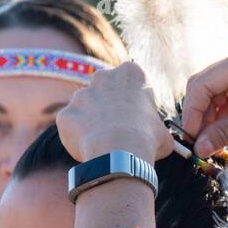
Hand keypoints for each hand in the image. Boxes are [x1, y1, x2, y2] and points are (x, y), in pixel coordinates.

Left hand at [56, 62, 171, 163]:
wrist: (119, 154)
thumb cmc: (146, 140)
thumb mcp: (162, 131)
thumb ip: (154, 124)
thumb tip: (154, 132)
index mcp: (129, 74)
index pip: (129, 81)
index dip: (131, 101)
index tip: (133, 116)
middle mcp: (102, 77)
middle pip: (103, 90)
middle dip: (107, 107)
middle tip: (115, 130)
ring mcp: (80, 95)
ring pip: (84, 108)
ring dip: (91, 122)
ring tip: (102, 144)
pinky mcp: (65, 114)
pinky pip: (71, 127)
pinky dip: (77, 138)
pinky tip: (89, 150)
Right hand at [180, 42, 227, 155]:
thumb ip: (222, 133)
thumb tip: (196, 148)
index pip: (203, 83)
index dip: (192, 111)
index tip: (190, 137)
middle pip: (205, 88)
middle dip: (199, 117)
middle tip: (195, 143)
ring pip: (213, 98)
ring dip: (209, 122)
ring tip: (208, 146)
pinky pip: (225, 103)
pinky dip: (220, 121)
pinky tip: (219, 140)